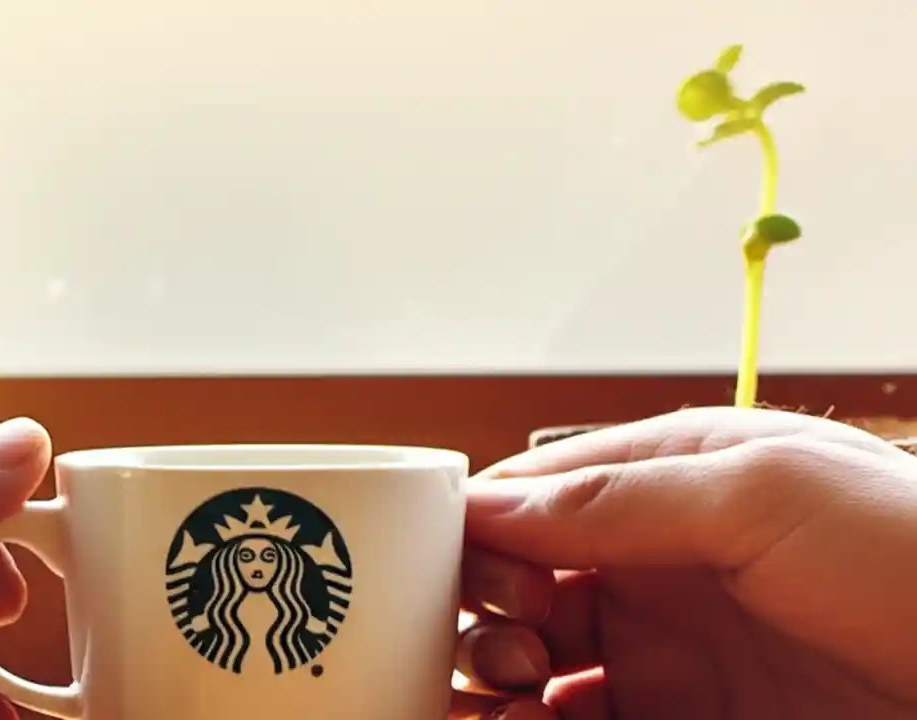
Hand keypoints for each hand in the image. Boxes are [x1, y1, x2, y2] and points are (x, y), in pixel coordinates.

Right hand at [457, 406, 916, 718]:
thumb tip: (492, 503)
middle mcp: (658, 563)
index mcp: (672, 478)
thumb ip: (618, 497)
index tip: (438, 568)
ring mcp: (672, 650)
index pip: (536, 492)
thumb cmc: (916, 553)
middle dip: (484, 611)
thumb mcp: (762, 495)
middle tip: (504, 649)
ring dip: (500, 679)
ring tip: (502, 700)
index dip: (476, 528)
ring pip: (541, 660)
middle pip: (522, 580)